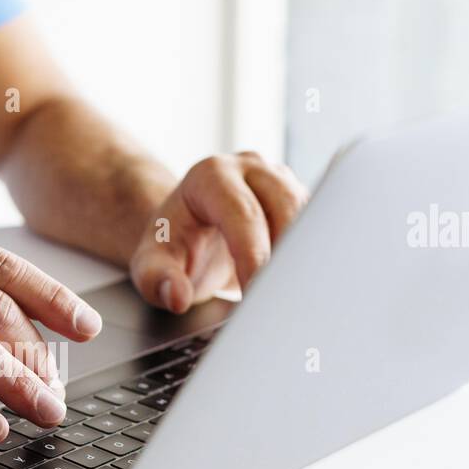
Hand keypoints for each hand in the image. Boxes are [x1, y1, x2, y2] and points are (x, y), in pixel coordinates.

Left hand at [129, 153, 308, 312]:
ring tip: (293, 294)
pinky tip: (303, 282)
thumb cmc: (173, 246)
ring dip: (304, 255)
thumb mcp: (151, 265)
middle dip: (286, 256)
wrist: (191, 236)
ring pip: (309, 213)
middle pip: (285, 206)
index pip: (242, 213)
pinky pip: (318, 223)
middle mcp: (249, 169)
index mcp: (210, 176)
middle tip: (281, 300)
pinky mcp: (299, 198)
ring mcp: (278, 179)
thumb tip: (177, 296)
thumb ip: (156, 279)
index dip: (253, 256)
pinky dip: (312, 254)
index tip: (255, 294)